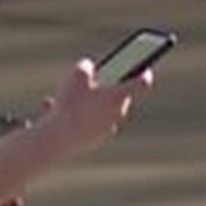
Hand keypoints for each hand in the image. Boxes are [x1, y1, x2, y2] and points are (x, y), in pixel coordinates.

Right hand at [37, 58, 153, 159]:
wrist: (60, 137)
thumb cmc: (72, 104)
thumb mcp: (76, 76)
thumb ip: (86, 67)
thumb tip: (89, 69)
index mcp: (119, 96)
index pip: (142, 83)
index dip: (144, 73)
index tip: (145, 69)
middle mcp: (118, 113)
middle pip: (121, 96)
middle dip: (111, 87)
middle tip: (98, 78)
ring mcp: (109, 127)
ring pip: (106, 110)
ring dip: (96, 102)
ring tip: (77, 92)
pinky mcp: (97, 139)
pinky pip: (93, 122)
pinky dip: (84, 116)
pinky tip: (64, 108)